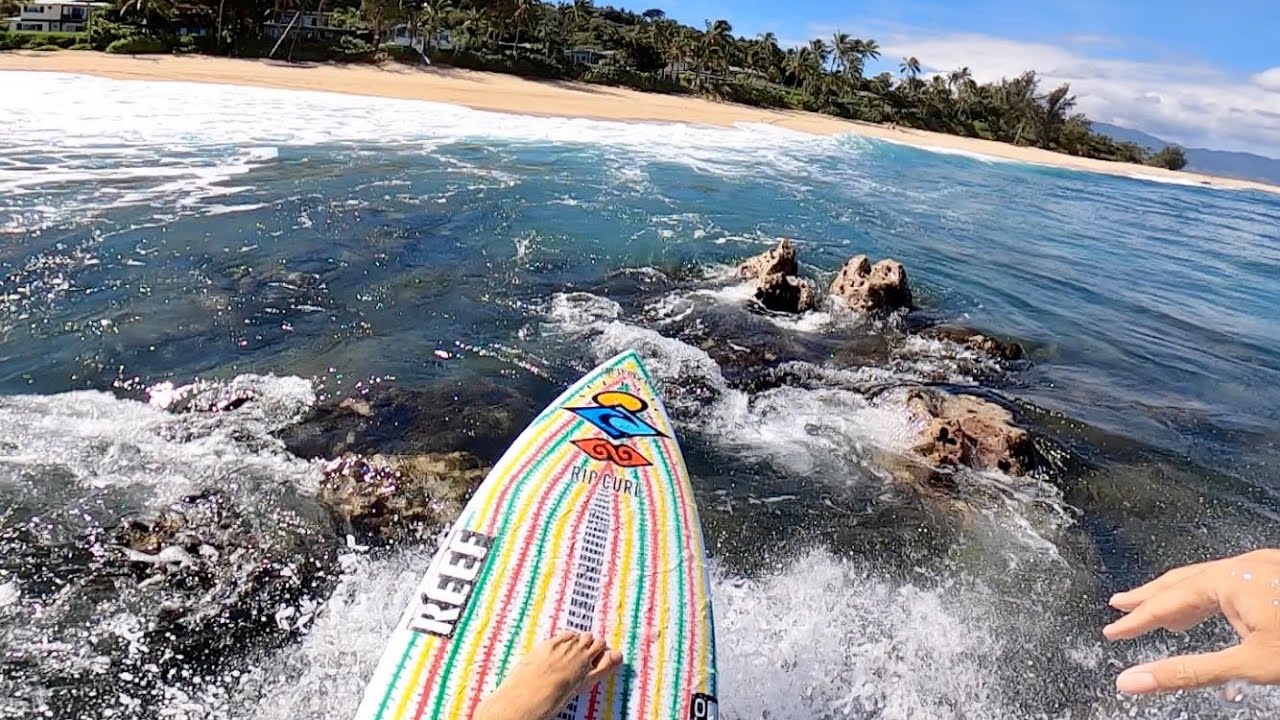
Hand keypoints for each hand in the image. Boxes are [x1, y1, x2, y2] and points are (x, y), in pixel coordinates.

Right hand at [1104, 549, 1279, 693]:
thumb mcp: (1246, 666)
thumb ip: (1189, 672)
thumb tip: (1134, 680)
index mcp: (1229, 579)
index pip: (1166, 603)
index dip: (1136, 621)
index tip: (1113, 631)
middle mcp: (1245, 565)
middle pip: (1182, 581)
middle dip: (1149, 597)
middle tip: (1120, 605)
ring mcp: (1265, 566)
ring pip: (1209, 578)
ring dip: (1179, 596)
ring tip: (1157, 609)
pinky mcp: (1278, 574)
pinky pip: (1233, 578)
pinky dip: (1210, 593)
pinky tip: (1210, 603)